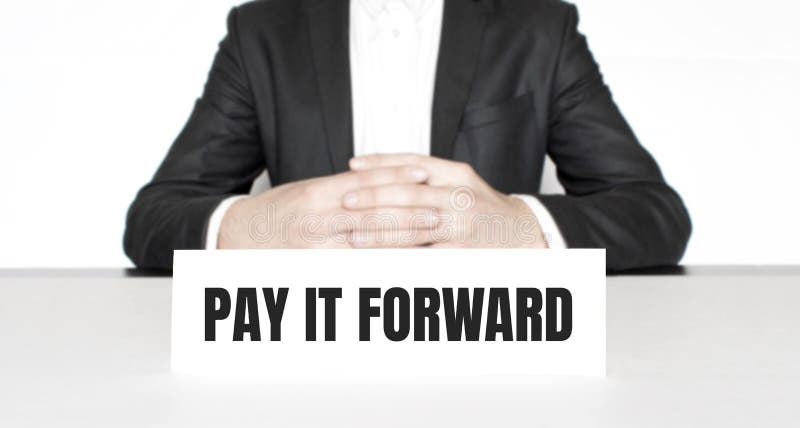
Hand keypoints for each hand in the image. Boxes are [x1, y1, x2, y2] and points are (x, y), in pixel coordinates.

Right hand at [218, 166, 438, 248]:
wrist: (238, 238)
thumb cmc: (277, 212)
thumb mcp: (308, 191)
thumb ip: (343, 188)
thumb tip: (383, 181)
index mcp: (318, 194)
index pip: (366, 183)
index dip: (397, 178)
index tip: (425, 175)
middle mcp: (318, 219)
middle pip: (373, 215)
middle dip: (409, 215)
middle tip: (440, 213)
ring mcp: (317, 247)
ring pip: (369, 244)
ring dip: (403, 242)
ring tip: (430, 239)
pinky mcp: (316, 267)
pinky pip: (356, 267)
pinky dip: (383, 265)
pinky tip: (403, 264)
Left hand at [345, 154, 547, 247]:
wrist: (521, 231)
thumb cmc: (481, 206)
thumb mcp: (458, 181)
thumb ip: (424, 176)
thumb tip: (376, 170)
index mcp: (455, 173)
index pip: (412, 163)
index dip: (380, 163)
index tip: (352, 166)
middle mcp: (459, 195)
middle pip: (408, 193)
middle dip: (373, 197)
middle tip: (345, 201)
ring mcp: (461, 224)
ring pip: (413, 227)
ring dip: (380, 233)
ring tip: (353, 236)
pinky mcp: (462, 250)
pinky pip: (425, 255)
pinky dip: (401, 258)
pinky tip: (380, 260)